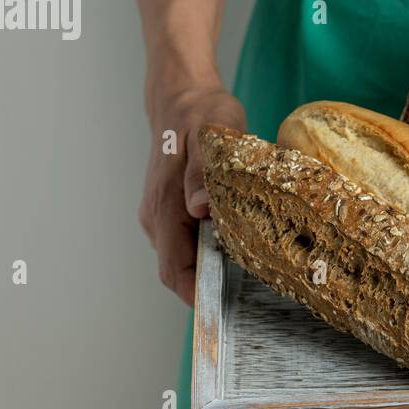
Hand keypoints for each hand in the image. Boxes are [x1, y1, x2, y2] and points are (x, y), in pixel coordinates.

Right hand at [140, 83, 246, 304]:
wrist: (181, 96)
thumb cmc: (200, 113)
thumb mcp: (211, 134)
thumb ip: (203, 172)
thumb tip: (200, 208)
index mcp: (165, 205)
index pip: (174, 270)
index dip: (196, 296)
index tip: (224, 312)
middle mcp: (158, 217)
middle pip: (178, 272)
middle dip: (208, 291)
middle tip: (250, 301)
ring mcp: (161, 214)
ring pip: (183, 259)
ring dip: (209, 272)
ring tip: (250, 279)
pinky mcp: (171, 209)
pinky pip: (186, 242)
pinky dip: (208, 253)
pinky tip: (238, 249)